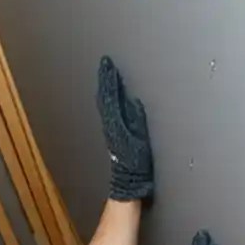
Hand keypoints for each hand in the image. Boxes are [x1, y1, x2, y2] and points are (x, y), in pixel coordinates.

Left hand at [96, 56, 153, 200]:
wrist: (128, 180)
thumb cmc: (136, 163)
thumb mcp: (140, 140)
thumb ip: (137, 120)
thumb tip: (133, 101)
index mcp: (116, 124)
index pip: (111, 97)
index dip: (110, 81)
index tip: (109, 66)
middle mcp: (110, 124)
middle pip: (104, 97)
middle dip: (105, 79)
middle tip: (105, 64)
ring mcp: (109, 128)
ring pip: (104, 102)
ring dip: (105, 87)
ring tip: (106, 73)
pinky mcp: (112, 132)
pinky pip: (107, 110)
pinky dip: (107, 98)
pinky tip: (109, 94)